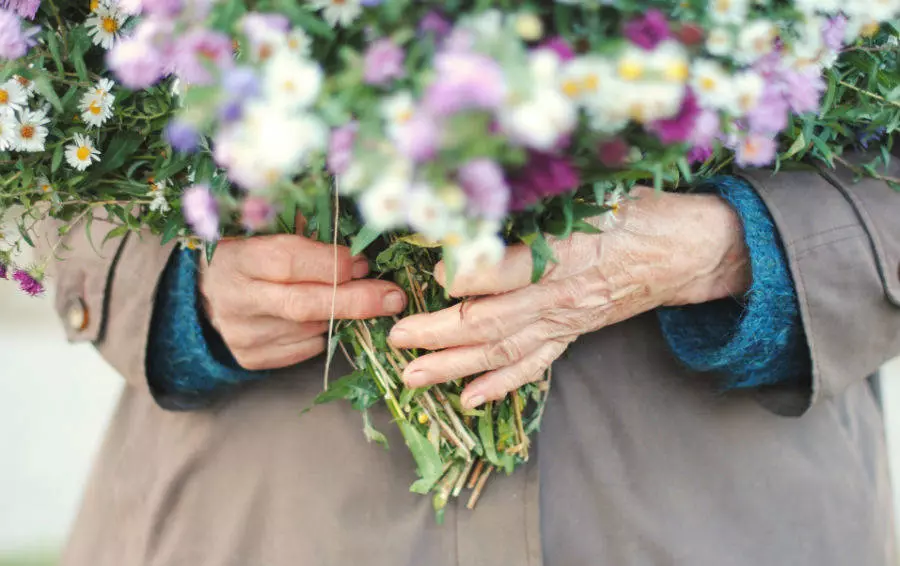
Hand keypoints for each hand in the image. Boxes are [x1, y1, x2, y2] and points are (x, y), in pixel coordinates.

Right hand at [200, 234, 406, 369]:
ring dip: (341, 314)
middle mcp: (235, 300)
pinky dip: (324, 332)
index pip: (287, 263)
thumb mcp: (268, 229)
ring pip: (310, 328)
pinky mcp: (251, 357)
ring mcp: (243, 334)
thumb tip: (361, 237)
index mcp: (237, 258)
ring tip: (356, 296)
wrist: (210, 289)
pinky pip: (306, 348)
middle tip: (393, 297)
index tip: (364, 262)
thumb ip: (308, 229)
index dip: (331, 263)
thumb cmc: (251, 249)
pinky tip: (324, 315)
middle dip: (355, 300)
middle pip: (304, 304)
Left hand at [388, 187, 750, 407]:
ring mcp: (567, 320)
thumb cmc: (641, 210)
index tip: (430, 272)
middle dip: (439, 333)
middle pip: (492, 321)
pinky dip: (501, 383)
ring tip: (413, 376)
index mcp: (567, 251)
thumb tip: (480, 185)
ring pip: (504, 349)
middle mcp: (562, 294)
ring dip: (455, 366)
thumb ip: (544, 193)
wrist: (687, 250)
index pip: (505, 271)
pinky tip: (470, 397)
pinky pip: (534, 364)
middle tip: (396, 337)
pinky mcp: (572, 332)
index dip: (465, 274)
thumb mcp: (598, 187)